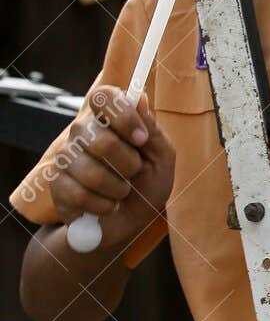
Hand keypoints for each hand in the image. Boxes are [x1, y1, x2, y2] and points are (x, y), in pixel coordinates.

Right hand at [48, 85, 174, 247]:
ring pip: (91, 171)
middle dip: (128, 164)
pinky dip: (103, 206)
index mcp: (109, 119)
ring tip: (122, 191)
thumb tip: (140, 97)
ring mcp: (66, 157)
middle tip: (134, 173)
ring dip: (117, 188)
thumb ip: (152, 130)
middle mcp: (83, 132)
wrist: (126, 224)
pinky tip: (107, 206)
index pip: (103, 96)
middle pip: (100, 139)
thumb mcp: (161, 159)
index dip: (122, 115)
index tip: (141, 139)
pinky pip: (79, 195)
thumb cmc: (146, 185)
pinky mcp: (58, 185)